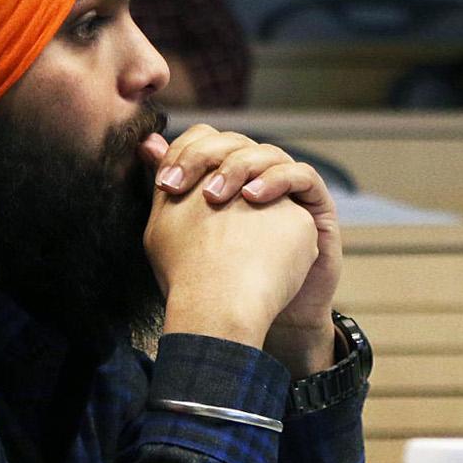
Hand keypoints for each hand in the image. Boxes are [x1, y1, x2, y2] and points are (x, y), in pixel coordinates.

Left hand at [141, 124, 342, 375]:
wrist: (249, 322)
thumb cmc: (213, 280)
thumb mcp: (184, 230)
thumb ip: (172, 187)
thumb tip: (146, 145)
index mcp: (224, 179)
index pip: (208, 141)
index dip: (186, 151)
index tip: (164, 182)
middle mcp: (255, 178)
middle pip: (235, 142)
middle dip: (205, 158)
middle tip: (181, 186)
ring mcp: (287, 190)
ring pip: (268, 153)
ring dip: (238, 168)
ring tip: (214, 196)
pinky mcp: (316, 206)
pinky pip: (303, 175)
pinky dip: (277, 180)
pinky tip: (252, 199)